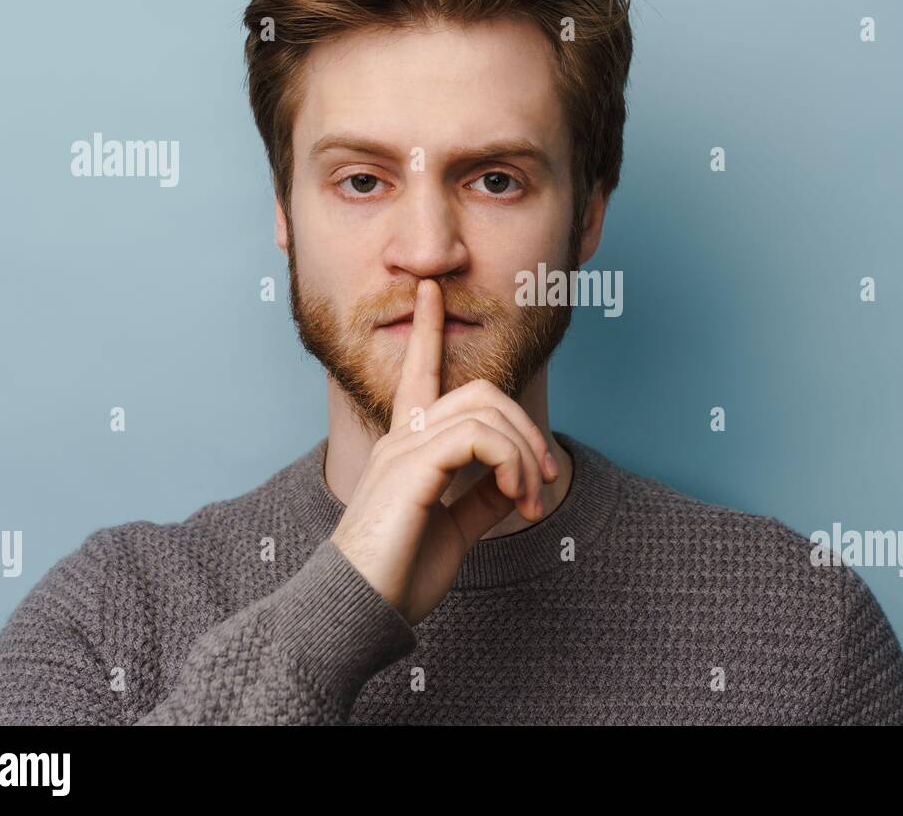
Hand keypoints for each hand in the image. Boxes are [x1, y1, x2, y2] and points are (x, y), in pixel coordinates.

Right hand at [328, 278, 559, 624]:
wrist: (360, 611)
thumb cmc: (398, 576)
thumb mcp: (454, 530)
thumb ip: (482, 498)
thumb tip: (515, 480)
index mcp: (406, 448)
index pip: (419, 374)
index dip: (428, 330)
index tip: (432, 292)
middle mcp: (401, 439)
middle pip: (480, 393)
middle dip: (525, 428)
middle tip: (543, 479)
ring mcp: (403, 449)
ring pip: (487, 412)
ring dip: (525, 456)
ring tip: (531, 501)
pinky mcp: (412, 468)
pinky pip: (479, 439)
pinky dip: (512, 465)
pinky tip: (518, 499)